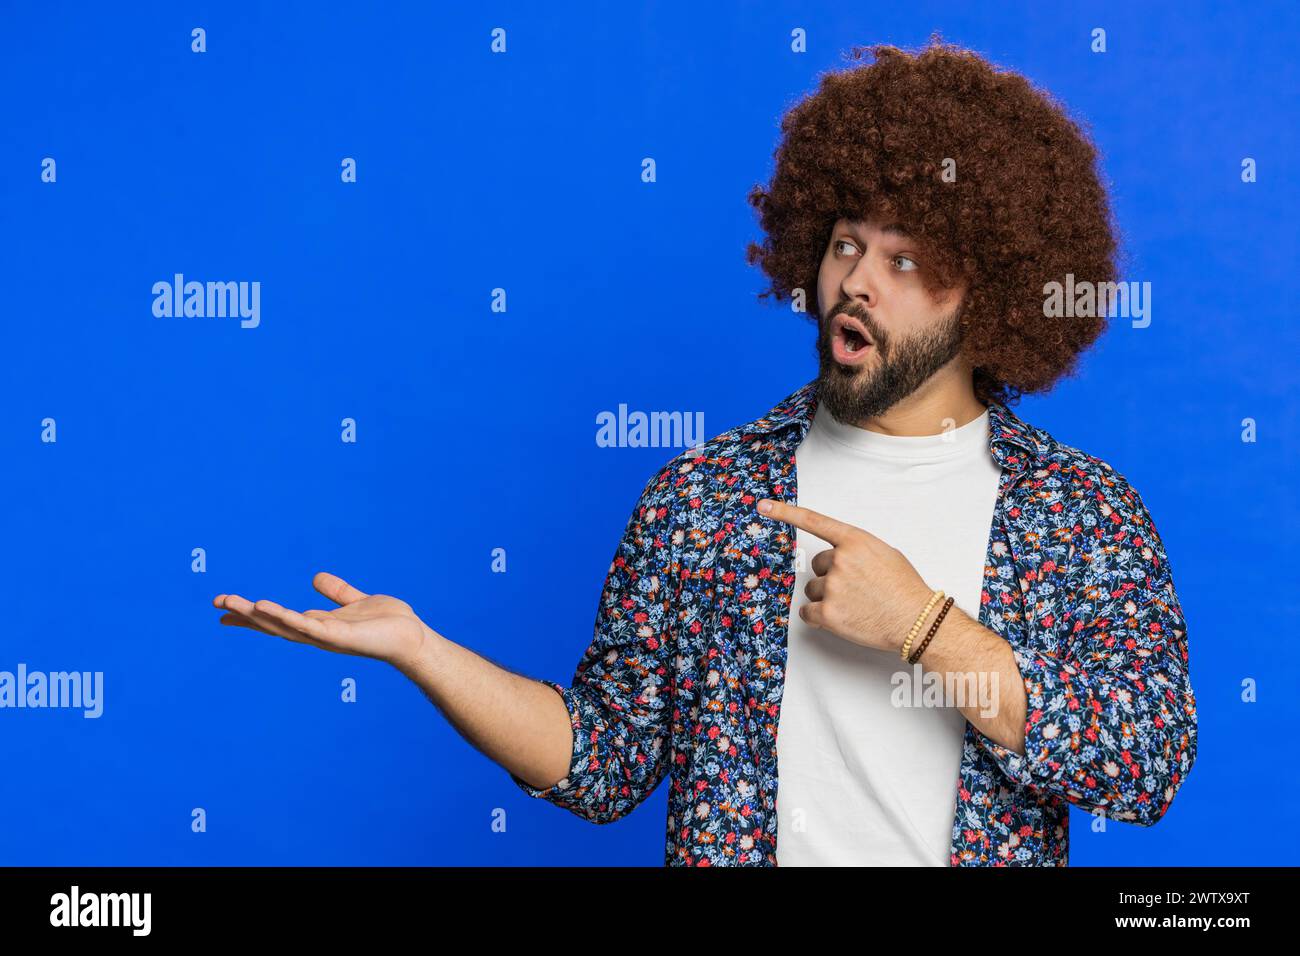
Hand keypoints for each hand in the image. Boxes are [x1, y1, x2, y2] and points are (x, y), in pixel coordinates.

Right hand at [212, 571, 431, 670]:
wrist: (412, 638)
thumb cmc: (388, 624)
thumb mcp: (356, 601)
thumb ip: (338, 592)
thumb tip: (315, 577)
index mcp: (318, 625)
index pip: (278, 619)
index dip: (252, 614)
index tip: (224, 608)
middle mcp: (316, 633)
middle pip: (273, 624)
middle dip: (245, 615)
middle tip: (217, 603)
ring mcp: (324, 637)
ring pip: (282, 625)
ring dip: (255, 615)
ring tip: (230, 602)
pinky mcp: (336, 636)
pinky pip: (305, 625)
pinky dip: (283, 617)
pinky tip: (263, 607)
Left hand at [756, 498, 936, 654]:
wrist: (917, 621)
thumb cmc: (904, 589)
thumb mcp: (884, 554)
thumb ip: (856, 550)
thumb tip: (839, 556)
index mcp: (855, 541)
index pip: (814, 521)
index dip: (785, 513)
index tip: (763, 507)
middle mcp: (840, 560)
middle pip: (817, 566)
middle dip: (831, 576)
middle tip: (857, 589)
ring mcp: (833, 586)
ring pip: (813, 589)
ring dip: (828, 598)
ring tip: (855, 605)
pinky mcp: (828, 613)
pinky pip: (808, 612)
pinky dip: (819, 618)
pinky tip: (842, 619)